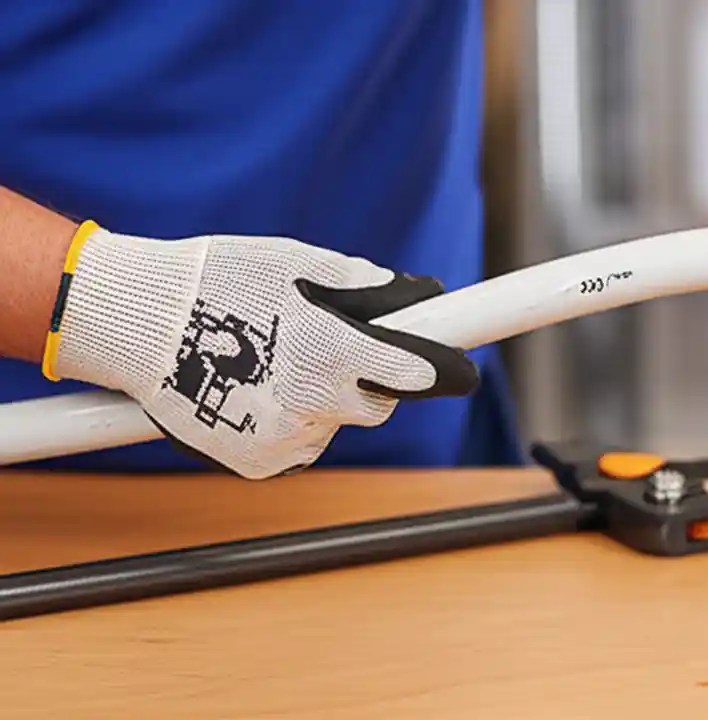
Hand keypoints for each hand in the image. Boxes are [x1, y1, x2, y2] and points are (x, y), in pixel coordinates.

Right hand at [44, 224, 477, 478]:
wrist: (136, 326)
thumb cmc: (217, 281)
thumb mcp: (297, 263)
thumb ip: (362, 283)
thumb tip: (413, 294)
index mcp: (333, 350)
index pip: (413, 374)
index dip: (440, 369)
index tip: (460, 370)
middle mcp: (317, 401)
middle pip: (377, 406)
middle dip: (368, 382)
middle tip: (331, 353)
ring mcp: (287, 437)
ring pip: (333, 425)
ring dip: (322, 402)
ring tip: (273, 365)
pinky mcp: (259, 462)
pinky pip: (298, 445)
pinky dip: (289, 424)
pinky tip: (256, 391)